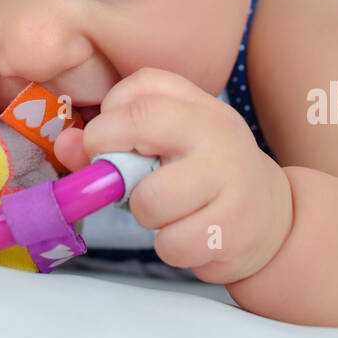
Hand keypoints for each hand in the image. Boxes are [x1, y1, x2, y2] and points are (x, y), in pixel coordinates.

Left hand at [54, 68, 291, 282]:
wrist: (272, 215)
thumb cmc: (202, 171)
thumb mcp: (164, 144)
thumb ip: (111, 139)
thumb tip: (66, 146)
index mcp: (196, 104)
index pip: (142, 89)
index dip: (108, 121)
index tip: (103, 147)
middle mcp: (217, 131)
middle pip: (142, 125)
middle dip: (116, 162)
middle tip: (129, 184)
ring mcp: (232, 179)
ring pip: (151, 202)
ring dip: (147, 218)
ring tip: (170, 213)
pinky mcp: (236, 229)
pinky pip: (173, 245)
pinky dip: (172, 248)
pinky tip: (193, 236)